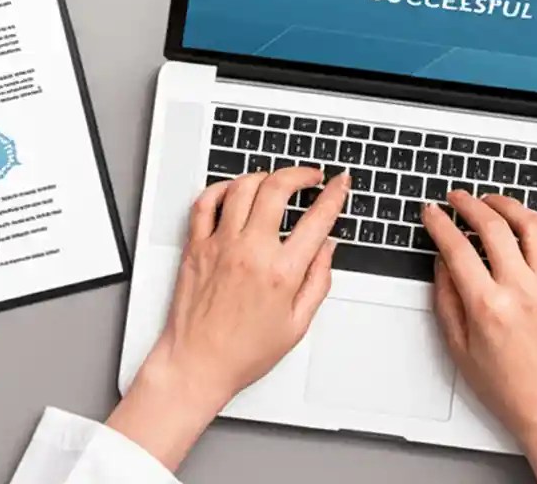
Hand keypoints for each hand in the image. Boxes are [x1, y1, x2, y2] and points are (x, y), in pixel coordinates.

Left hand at [107, 168, 348, 469]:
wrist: (196, 363)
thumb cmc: (242, 352)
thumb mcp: (297, 324)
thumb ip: (318, 281)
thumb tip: (328, 248)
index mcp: (281, 272)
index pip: (317, 219)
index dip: (334, 194)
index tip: (340, 184)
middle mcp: (250, 252)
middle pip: (278, 188)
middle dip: (300, 174)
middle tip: (310, 176)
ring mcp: (220, 245)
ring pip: (243, 187)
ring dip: (264, 176)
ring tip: (275, 181)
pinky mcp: (196, 246)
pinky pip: (206, 202)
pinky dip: (222, 188)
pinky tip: (234, 191)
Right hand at [424, 191, 536, 483]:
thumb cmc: (508, 387)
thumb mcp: (459, 348)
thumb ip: (447, 300)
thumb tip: (442, 264)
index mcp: (487, 306)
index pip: (457, 248)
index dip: (439, 224)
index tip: (432, 213)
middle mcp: (521, 290)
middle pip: (493, 227)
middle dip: (469, 205)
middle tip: (457, 198)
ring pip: (531, 227)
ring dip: (509, 206)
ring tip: (493, 201)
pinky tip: (535, 222)